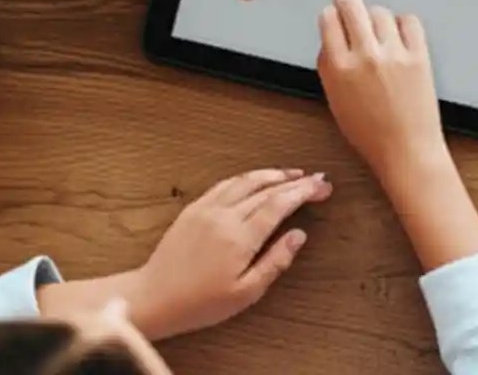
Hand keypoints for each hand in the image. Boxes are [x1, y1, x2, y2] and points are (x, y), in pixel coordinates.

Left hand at [132, 168, 330, 338]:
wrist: (154, 297)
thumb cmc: (201, 303)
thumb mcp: (246, 292)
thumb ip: (275, 261)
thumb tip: (299, 235)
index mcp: (241, 237)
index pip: (279, 204)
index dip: (303, 192)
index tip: (322, 186)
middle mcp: (224, 216)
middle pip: (266, 189)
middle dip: (294, 182)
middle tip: (317, 179)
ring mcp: (206, 209)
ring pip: (245, 181)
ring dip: (271, 174)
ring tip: (292, 174)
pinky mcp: (193, 209)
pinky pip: (225, 184)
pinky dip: (246, 178)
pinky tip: (255, 179)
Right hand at [317, 0, 477, 268]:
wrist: (405, 150)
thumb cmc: (370, 134)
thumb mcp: (334, 100)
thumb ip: (329, 66)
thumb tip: (331, 40)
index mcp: (338, 67)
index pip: (328, 21)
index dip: (329, 15)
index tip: (332, 14)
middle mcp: (364, 56)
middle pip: (351, 6)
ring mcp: (393, 54)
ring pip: (380, 12)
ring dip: (375, 16)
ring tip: (377, 26)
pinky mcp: (418, 56)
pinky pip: (409, 22)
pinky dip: (403, 23)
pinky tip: (399, 32)